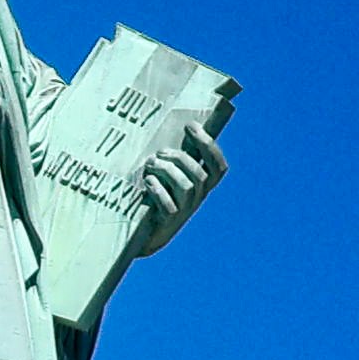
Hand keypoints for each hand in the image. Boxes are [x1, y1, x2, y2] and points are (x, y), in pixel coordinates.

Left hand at [126, 118, 223, 258]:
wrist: (140, 233)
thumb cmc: (154, 195)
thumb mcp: (168, 175)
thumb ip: (174, 158)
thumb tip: (176, 126)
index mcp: (202, 185)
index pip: (218, 167)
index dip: (209, 145)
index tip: (191, 126)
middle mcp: (197, 198)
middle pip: (200, 174)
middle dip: (179, 158)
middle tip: (160, 153)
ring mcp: (184, 211)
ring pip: (186, 187)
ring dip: (167, 171)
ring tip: (150, 165)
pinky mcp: (168, 223)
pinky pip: (169, 206)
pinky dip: (158, 191)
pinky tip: (147, 182)